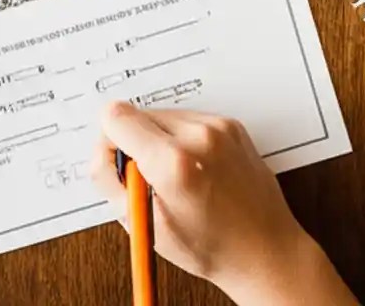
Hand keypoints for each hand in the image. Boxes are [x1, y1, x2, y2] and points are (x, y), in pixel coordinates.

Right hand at [90, 103, 351, 303]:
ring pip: (163, 116)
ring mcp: (218, 128)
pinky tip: (196, 169)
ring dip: (160, 140)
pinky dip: (184, 139)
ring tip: (178, 177)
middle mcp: (198, 136)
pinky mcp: (232, 125)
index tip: (119, 161)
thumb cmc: (209, 247)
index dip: (110, 140)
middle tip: (151, 180)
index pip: (116, 116)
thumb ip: (110, 182)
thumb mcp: (144, 225)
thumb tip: (99, 152)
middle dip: (135, 143)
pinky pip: (189, 119)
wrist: (265, 250)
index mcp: (172, 162)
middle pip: (138, 114)